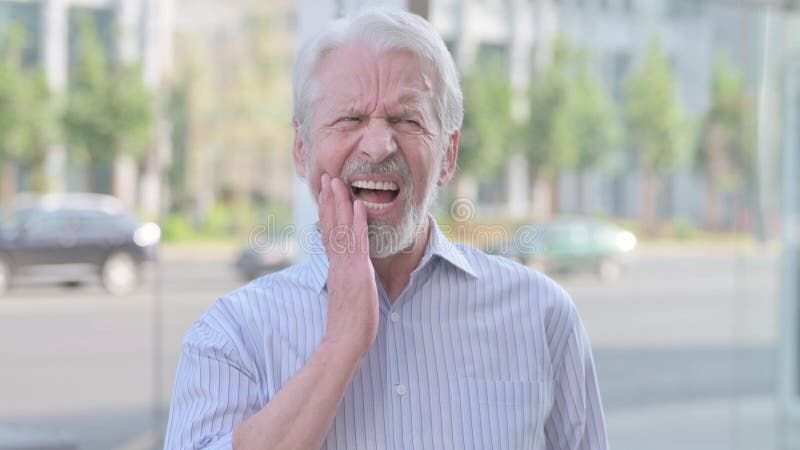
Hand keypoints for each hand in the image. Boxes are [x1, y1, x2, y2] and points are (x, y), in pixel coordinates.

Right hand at [317, 173, 378, 358]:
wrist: (345, 342)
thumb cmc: (348, 326)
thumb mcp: (346, 298)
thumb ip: (344, 283)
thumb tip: (345, 278)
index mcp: (335, 269)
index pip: (329, 234)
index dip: (327, 213)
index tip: (325, 194)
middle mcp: (337, 264)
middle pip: (331, 225)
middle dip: (329, 200)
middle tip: (327, 177)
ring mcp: (345, 267)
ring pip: (341, 229)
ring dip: (340, 203)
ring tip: (338, 181)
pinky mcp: (356, 272)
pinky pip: (357, 242)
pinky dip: (357, 222)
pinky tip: (358, 204)